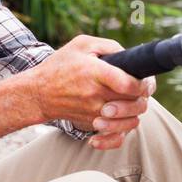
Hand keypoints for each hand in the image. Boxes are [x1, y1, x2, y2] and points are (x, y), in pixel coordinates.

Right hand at [27, 35, 156, 149]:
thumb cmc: (61, 66)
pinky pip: (115, 136)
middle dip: (143, 96)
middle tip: (140, 89)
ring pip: (130, 122)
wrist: (38, 93)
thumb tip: (130, 57)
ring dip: (136, 113)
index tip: (144, 79)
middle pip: (135, 104)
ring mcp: (94, 113)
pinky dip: (121, 133)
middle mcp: (96, 96)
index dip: (143, 83)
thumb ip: (110, 46)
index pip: (129, 85)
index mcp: (96, 73)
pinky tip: (119, 124)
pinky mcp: (92, 125)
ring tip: (131, 102)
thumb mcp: (82, 45)